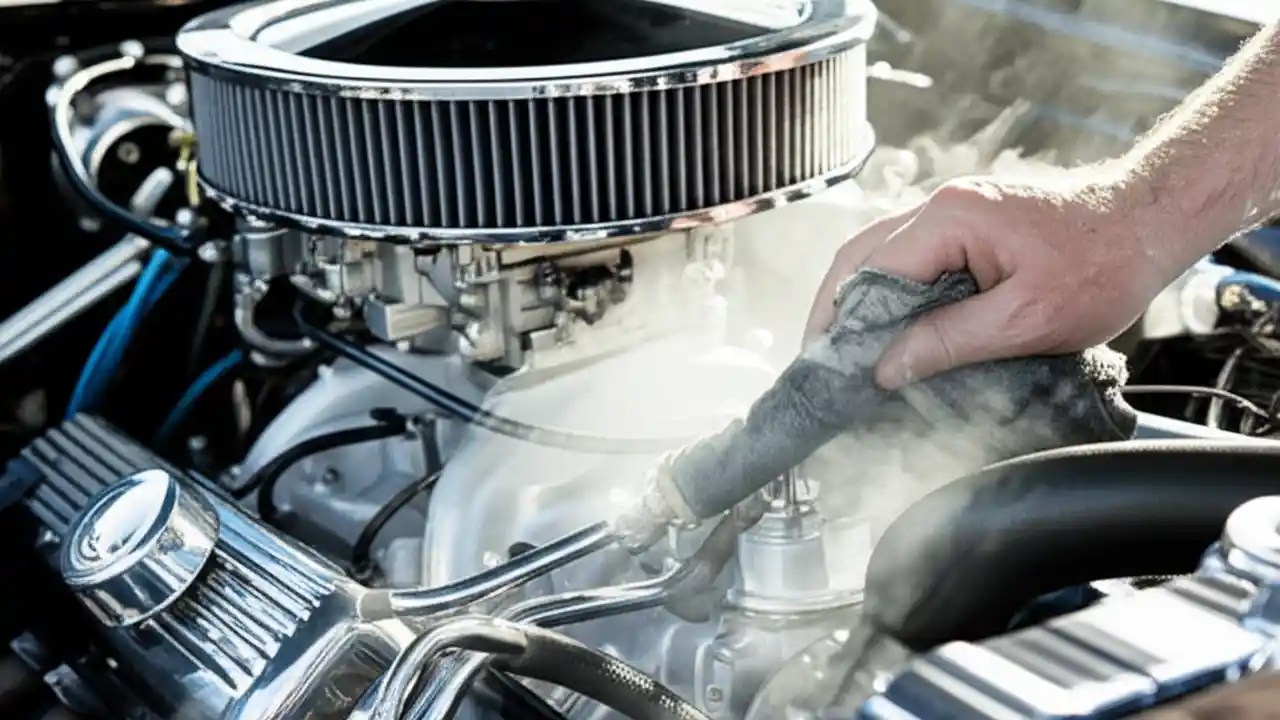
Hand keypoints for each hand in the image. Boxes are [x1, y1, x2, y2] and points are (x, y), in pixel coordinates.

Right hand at [804, 173, 1187, 388]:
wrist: (1149, 223)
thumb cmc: (1104, 264)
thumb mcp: (1027, 319)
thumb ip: (950, 341)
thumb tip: (887, 366)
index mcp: (951, 219)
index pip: (871, 272)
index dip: (842, 321)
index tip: (826, 363)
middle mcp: (941, 206)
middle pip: (860, 256)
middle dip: (834, 308)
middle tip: (820, 359)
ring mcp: (952, 211)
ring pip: (879, 254)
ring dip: (856, 299)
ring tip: (843, 346)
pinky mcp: (965, 225)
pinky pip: (908, 256)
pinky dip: (887, 290)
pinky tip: (885, 324)